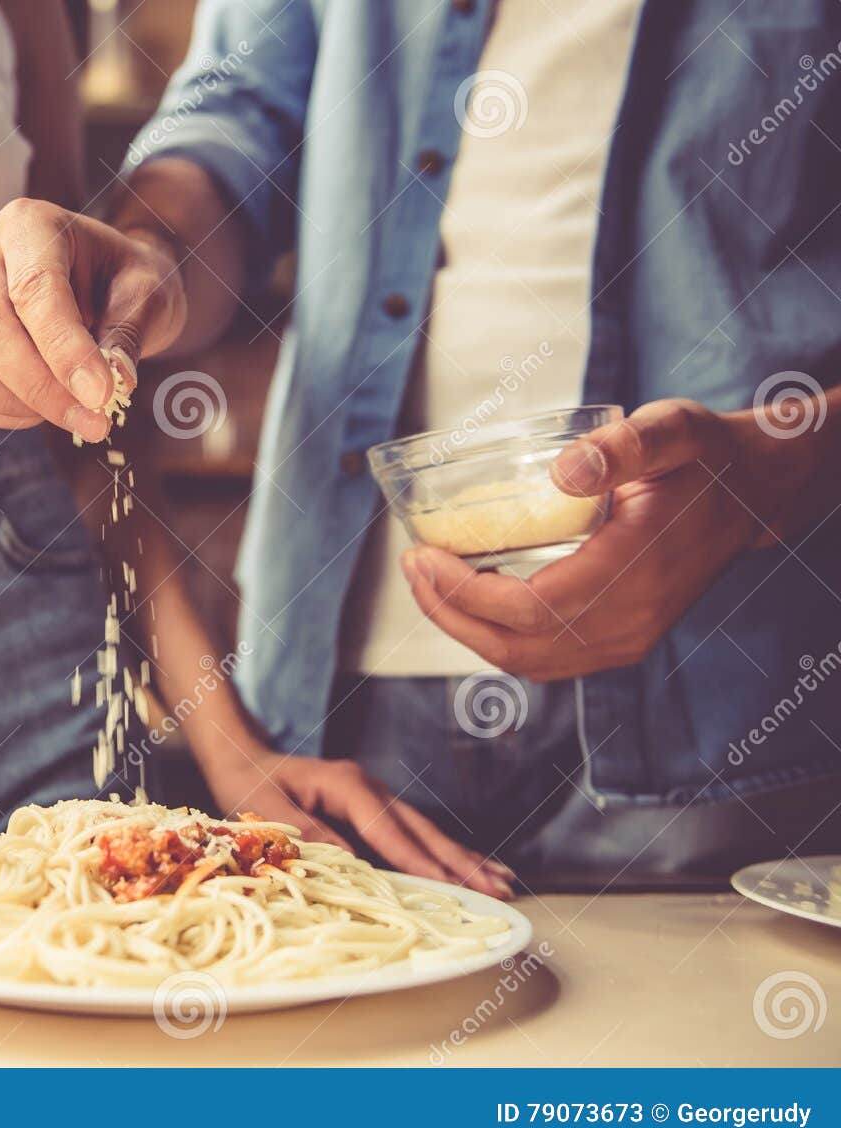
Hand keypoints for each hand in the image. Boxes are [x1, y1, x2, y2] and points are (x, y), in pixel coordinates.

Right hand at [0, 198, 187, 441]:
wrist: (108, 285)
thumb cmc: (126, 283)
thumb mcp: (146, 296)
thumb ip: (128, 335)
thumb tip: (114, 383)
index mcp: (28, 225)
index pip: (32, 289)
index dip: (64, 350)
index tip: (100, 395)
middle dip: (40, 387)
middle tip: (94, 422)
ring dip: (16, 404)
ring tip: (71, 409)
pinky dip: (5, 414)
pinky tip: (46, 407)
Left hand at [206, 751, 514, 898]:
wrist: (241, 757)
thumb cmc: (249, 784)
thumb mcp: (268, 811)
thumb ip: (308, 835)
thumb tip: (352, 863)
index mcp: (347, 785)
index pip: (391, 830)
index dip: (422, 861)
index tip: (454, 886)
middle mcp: (370, 789)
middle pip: (423, 830)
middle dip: (462, 861)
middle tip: (502, 889)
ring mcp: (375, 797)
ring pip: (426, 832)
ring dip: (463, 858)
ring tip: (503, 882)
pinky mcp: (372, 810)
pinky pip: (412, 835)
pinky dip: (442, 853)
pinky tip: (466, 869)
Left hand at [402, 399, 794, 681]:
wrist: (750, 494)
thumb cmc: (703, 458)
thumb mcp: (671, 431)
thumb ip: (624, 447)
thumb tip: (564, 471)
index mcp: (636, 571)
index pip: (531, 609)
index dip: (465, 593)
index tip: (421, 554)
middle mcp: (631, 621)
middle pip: (516, 646)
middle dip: (450, 613)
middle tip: (412, 566)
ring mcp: (627, 640)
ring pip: (526, 662)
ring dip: (466, 629)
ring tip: (428, 582)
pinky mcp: (621, 643)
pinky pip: (544, 659)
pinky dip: (497, 637)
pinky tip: (471, 598)